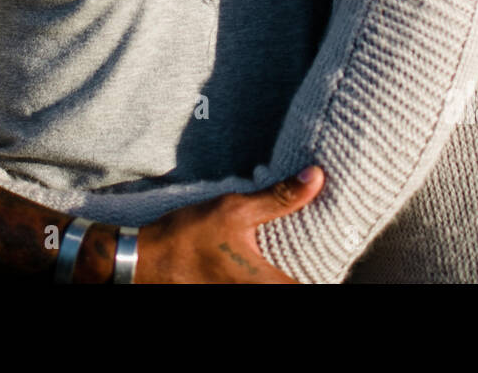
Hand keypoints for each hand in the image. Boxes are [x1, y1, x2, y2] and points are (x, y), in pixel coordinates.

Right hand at [134, 166, 324, 282]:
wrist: (141, 263)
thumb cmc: (186, 238)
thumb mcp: (234, 210)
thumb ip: (279, 197)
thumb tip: (315, 176)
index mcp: (266, 284)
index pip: (313, 288)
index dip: (328, 272)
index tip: (336, 253)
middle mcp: (256, 297)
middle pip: (297, 287)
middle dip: (311, 269)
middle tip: (321, 249)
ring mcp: (240, 301)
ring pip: (278, 287)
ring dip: (288, 274)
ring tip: (299, 254)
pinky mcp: (226, 296)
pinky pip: (260, 287)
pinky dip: (270, 276)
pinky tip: (268, 261)